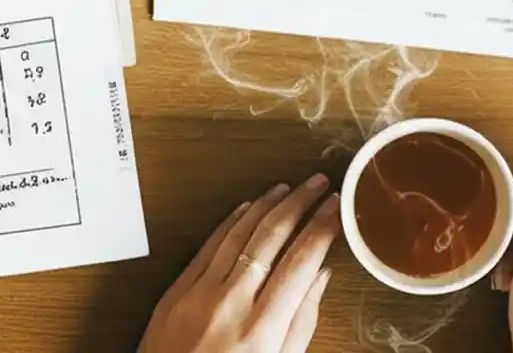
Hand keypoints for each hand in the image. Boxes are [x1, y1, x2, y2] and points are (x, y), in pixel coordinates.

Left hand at [139, 174, 340, 352]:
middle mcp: (231, 305)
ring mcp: (198, 294)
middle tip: (318, 184)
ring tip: (289, 188)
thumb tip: (320, 275)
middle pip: (271, 237)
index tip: (336, 208)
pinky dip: (231, 221)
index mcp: (263, 330)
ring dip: (267, 204)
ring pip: (238, 233)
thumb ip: (301, 321)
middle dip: (299, 204)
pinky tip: (248, 207)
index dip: (322, 227)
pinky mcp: (175, 291)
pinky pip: (208, 245)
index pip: (301, 260)